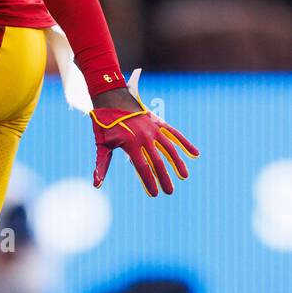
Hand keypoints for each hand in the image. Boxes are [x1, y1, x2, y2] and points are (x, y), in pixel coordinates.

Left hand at [90, 71, 198, 196]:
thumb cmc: (104, 125)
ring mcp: (153, 129)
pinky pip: (174, 134)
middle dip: (164, 177)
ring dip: (177, 163)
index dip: (149, 181)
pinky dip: (185, 143)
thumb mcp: (101, 145)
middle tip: (170, 191)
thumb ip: (102, 165)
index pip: (142, 167)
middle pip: (157, 161)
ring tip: (184, 176)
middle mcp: (144, 137)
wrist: (111, 99)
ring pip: (169, 148)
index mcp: (130, 144)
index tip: (155, 193)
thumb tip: (96, 185)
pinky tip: (195, 153)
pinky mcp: (158, 123)